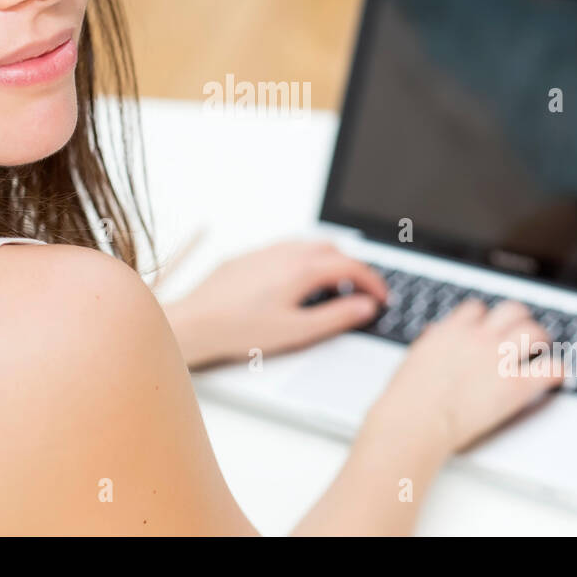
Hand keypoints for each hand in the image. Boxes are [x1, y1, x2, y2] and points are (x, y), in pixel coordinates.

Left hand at [164, 239, 388, 368]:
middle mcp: (285, 253)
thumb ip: (336, 317)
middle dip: (353, 267)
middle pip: (332, 249)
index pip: (351, 266)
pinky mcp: (247, 257)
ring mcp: (264, 252)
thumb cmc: (240, 330)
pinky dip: (302, 259)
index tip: (382, 297)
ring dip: (327, 260)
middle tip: (360, 292)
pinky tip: (294, 282)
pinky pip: (284, 248)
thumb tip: (365, 307)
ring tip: (331, 287)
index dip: (373, 281)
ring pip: (307, 245)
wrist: (195, 322)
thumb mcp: (297, 331)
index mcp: (302, 270)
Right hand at [366, 299, 564, 456]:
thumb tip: (433, 334)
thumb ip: (430, 342)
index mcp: (452, 331)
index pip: (477, 309)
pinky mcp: (515, 384)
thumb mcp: (414, 358)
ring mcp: (499, 358)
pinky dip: (557, 371)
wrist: (415, 419)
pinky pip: (550, 368)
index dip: (486, 318)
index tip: (490, 327)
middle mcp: (478, 337)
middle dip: (520, 320)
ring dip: (541, 340)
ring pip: (535, 331)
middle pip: (511, 311)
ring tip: (544, 351)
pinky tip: (557, 378)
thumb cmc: (408, 397)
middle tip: (524, 334)